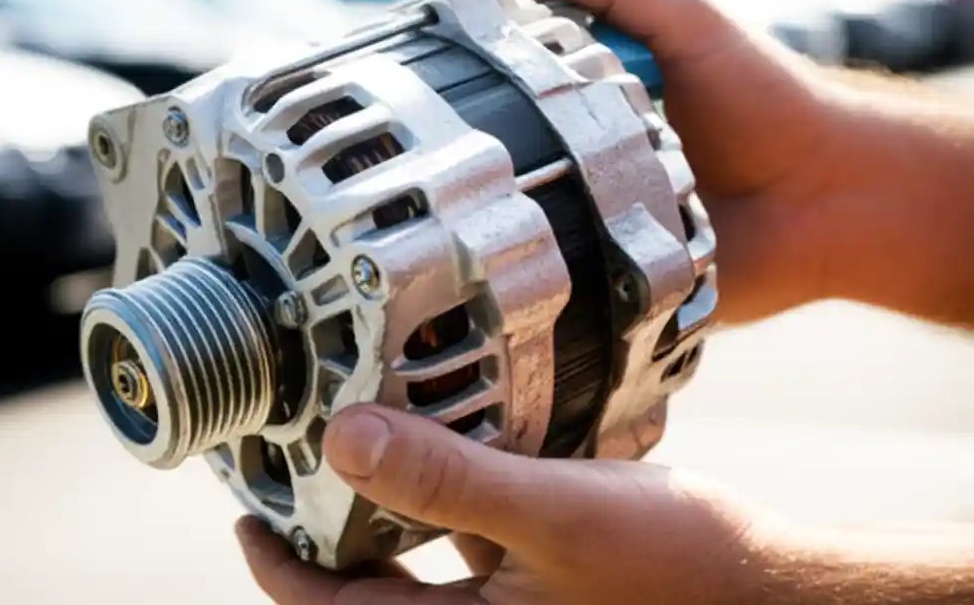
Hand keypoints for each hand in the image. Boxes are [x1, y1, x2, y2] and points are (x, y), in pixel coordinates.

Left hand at [236, 405, 773, 603]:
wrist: (777, 593)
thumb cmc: (677, 569)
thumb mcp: (551, 515)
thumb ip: (446, 478)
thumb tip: (343, 441)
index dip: (278, 566)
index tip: (247, 516)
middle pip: (370, 588)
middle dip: (331, 530)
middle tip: (301, 466)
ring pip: (424, 557)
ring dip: (395, 505)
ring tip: (374, 437)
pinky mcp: (549, 577)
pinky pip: (479, 538)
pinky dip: (459, 498)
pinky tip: (467, 438)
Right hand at [507, 0, 845, 322]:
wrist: (834, 201)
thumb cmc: (771, 104)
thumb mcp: (691, 23)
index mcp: (599, 92)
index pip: (520, 79)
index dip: (494, 73)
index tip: (469, 71)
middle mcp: (590, 152)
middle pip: (517, 149)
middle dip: (521, 145)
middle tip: (554, 138)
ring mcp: (600, 215)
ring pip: (536, 215)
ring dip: (555, 206)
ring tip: (594, 192)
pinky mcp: (614, 273)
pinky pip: (570, 275)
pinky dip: (578, 262)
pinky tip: (596, 244)